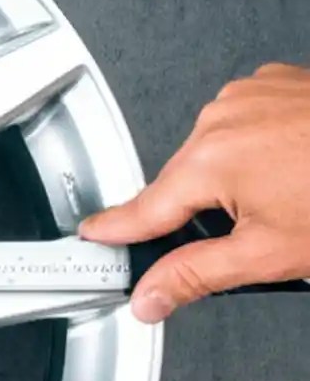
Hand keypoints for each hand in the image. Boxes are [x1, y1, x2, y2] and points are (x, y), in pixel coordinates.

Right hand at [79, 62, 309, 322]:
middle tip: (252, 237)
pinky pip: (246, 125)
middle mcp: (221, 119)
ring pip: (215, 154)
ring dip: (234, 182)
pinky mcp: (277, 84)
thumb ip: (195, 277)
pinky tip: (294, 172)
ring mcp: (250, 95)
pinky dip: (259, 150)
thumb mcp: (268, 256)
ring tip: (287, 200)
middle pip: (183, 184)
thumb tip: (151, 297)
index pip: (142, 210)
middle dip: (203, 214)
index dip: (114, 233)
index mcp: (208, 160)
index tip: (91, 239)